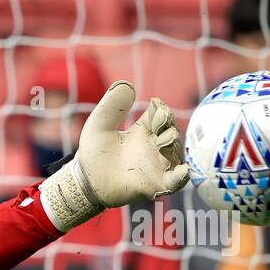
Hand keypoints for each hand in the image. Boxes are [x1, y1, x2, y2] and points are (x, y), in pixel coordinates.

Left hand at [40, 81, 189, 231]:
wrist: (86, 181)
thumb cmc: (95, 152)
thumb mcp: (99, 124)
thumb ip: (112, 105)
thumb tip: (128, 84)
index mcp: (145, 129)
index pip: (161, 114)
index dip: (161, 109)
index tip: (155, 105)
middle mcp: (155, 146)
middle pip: (172, 131)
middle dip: (169, 126)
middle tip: (159, 123)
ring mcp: (157, 166)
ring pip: (175, 153)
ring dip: (173, 146)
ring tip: (164, 141)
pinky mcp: (155, 185)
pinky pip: (175, 182)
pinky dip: (181, 177)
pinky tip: (183, 171)